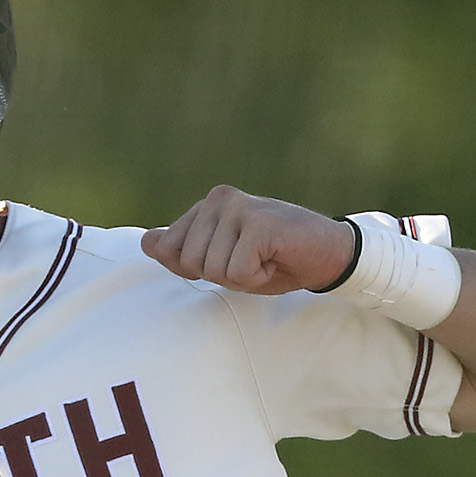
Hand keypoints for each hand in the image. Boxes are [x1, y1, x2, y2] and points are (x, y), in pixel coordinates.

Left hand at [141, 187, 356, 294]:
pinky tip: (276, 260)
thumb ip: (184, 252)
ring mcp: (238, 208)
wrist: (328, 254)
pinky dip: (258, 278)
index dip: (202, 269)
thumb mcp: (224, 260)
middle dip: (223, 275)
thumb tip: (147, 242)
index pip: (171, 250)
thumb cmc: (276, 259)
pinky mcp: (257, 224)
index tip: (235, 258)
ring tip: (266, 259)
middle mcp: (218, 199)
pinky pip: (237, 272)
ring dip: (242, 278)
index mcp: (208, 204)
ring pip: (213, 270)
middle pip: (192, 263)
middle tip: (254, 261)